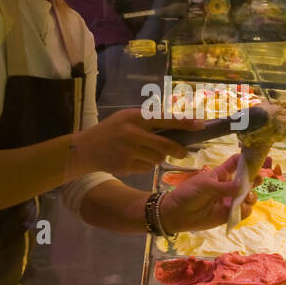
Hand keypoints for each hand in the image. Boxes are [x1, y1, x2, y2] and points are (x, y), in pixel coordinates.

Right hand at [72, 110, 194, 175]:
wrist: (85, 149)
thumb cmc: (111, 131)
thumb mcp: (126, 118)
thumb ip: (148, 121)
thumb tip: (178, 127)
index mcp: (134, 116)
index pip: (165, 118)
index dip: (185, 123)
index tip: (200, 125)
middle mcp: (132, 132)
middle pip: (166, 144)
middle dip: (178, 150)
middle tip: (184, 152)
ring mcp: (128, 150)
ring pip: (157, 159)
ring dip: (157, 158)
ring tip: (143, 153)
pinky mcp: (125, 165)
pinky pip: (146, 168)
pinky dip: (144, 165)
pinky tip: (131, 160)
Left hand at [160, 155, 260, 234]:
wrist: (177, 214)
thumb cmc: (188, 193)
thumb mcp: (206, 185)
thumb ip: (225, 186)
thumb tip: (243, 185)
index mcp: (222, 174)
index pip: (237, 163)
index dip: (248, 160)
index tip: (258, 159)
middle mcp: (229, 186)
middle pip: (248, 180)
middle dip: (256, 179)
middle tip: (258, 179)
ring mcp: (230, 200)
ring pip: (248, 196)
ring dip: (251, 196)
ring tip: (247, 197)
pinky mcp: (229, 214)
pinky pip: (243, 212)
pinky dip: (245, 209)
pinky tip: (241, 208)